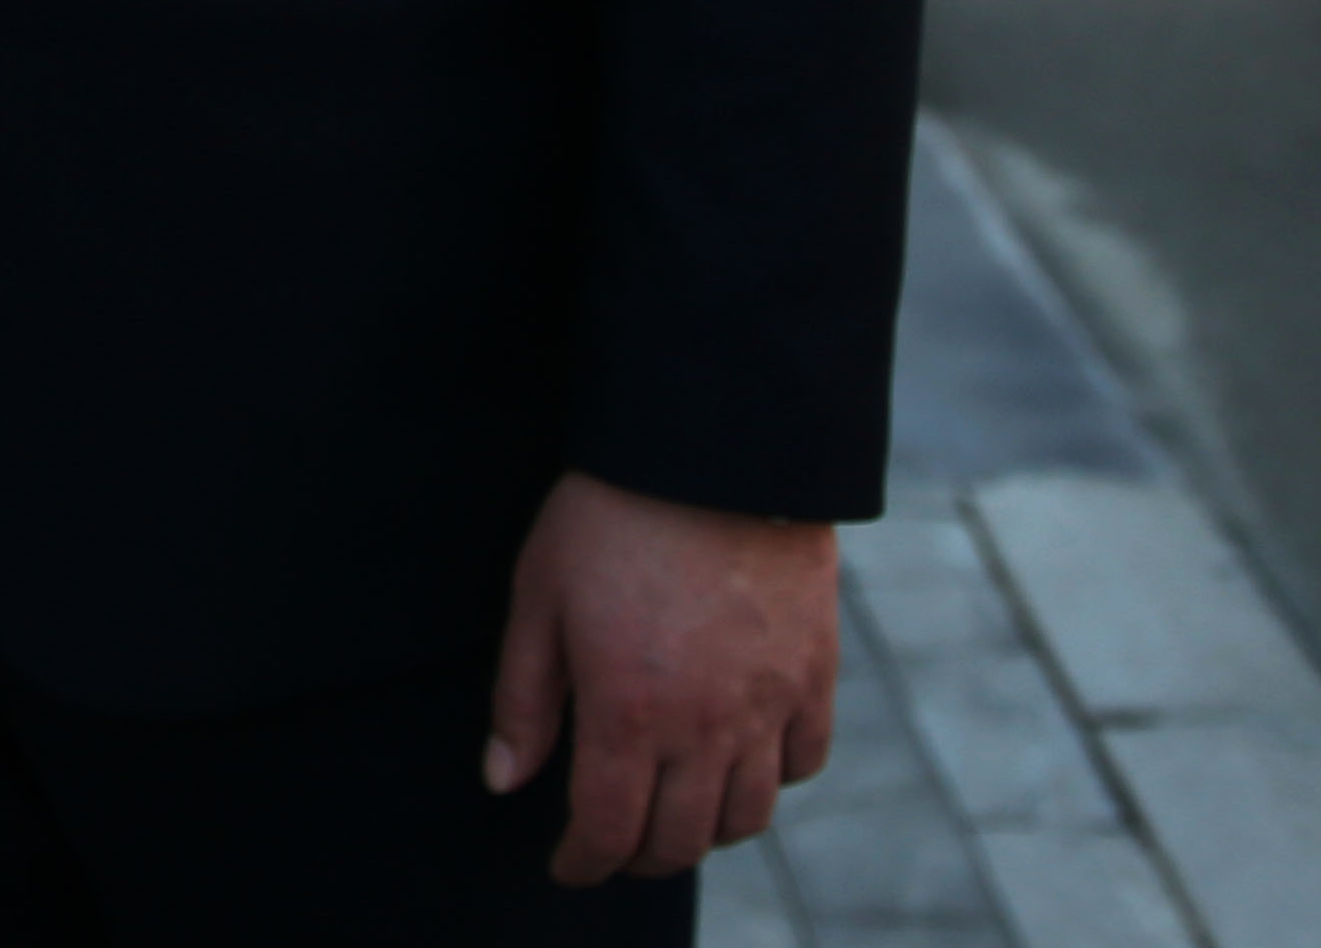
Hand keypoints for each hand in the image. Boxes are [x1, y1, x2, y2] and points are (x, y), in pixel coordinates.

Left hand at [484, 470, 838, 881]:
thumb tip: (505, 781)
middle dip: (639, 858)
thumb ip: (523, 700)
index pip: (608, 830)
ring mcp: (768, 705)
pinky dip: (772, 782)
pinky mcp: (815, 675)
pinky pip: (804, 763)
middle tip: (614, 846)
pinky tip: (740, 763)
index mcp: (627, 713)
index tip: (567, 866)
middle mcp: (706, 726)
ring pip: (748, 815)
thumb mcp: (537, 598)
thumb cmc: (606, 517)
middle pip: (680, 839)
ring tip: (673, 813)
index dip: (583, 862)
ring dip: (706, 831)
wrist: (713, 453)